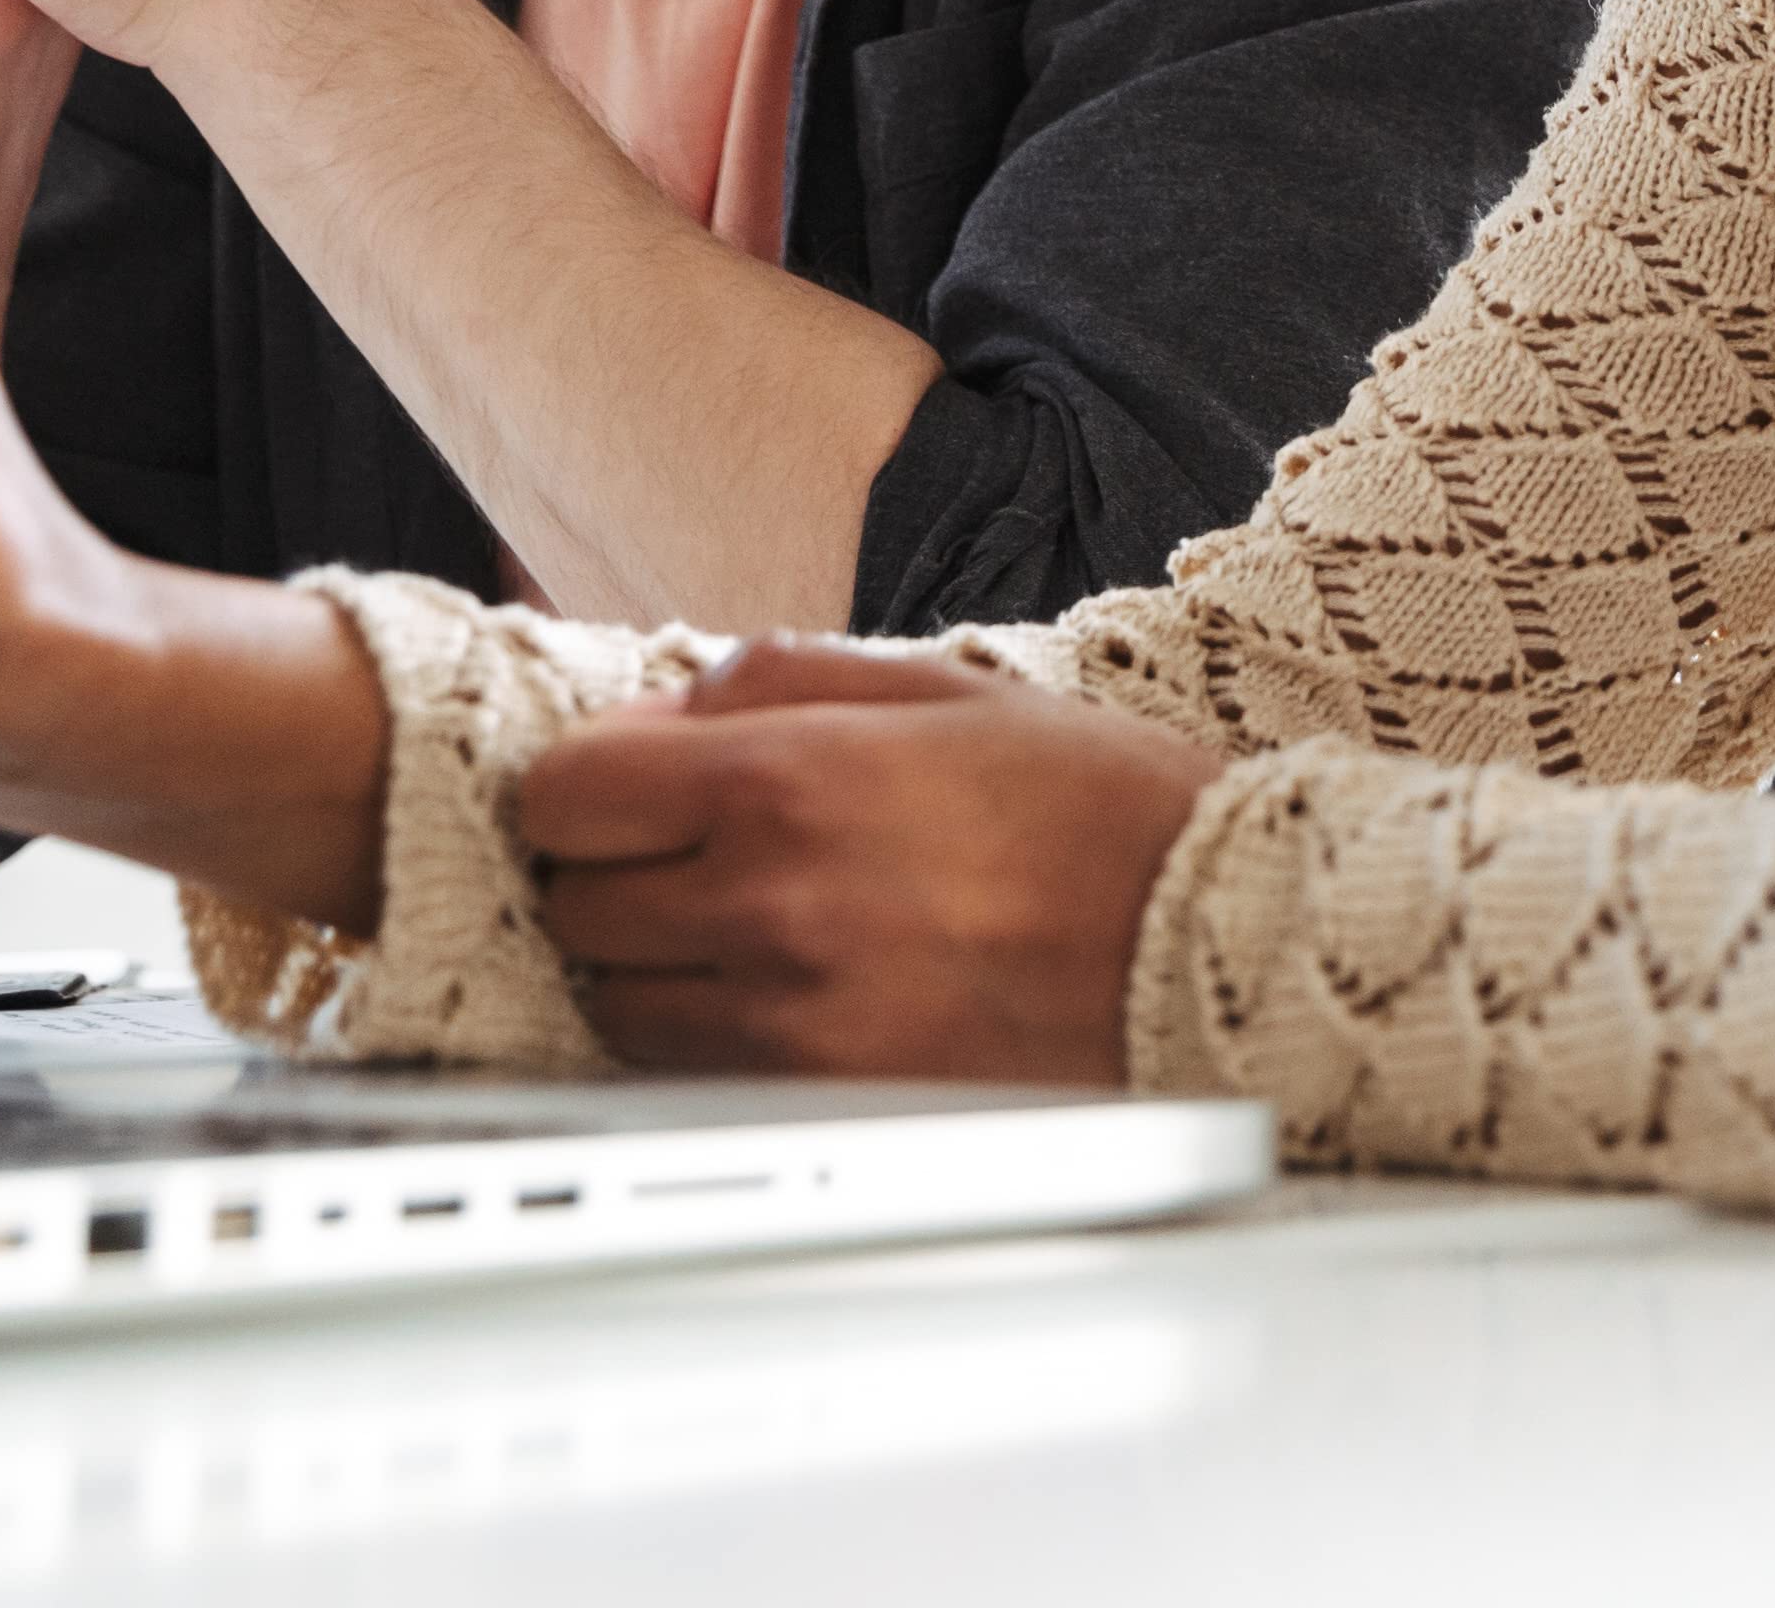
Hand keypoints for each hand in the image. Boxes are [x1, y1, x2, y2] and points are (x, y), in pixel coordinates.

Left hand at [519, 644, 1228, 1083]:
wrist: (1210, 937)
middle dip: (615, 867)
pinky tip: (787, 986)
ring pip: (613, 1000)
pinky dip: (704, 1031)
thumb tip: (658, 713)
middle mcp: (769, 903)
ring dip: (651, 960)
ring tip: (749, 923)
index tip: (629, 784)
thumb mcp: (944, 685)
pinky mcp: (822, 1098)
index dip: (589, 782)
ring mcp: (789, 1018)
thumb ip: (778, 676)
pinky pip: (687, 1070)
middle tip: (694, 850)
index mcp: (790, 778)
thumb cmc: (1093, 806)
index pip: (564, 794)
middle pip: (572, 901)